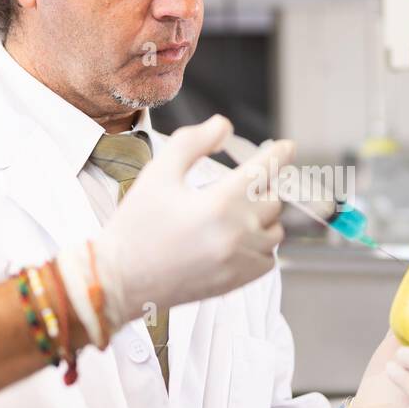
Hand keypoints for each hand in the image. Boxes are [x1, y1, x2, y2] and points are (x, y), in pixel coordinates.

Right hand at [87, 115, 294, 327]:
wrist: (120, 281)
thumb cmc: (136, 225)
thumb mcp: (157, 174)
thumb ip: (192, 142)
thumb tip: (224, 126)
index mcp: (218, 204)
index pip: (263, 171)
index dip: (279, 155)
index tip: (288, 147)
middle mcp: (236, 234)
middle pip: (273, 199)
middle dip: (262, 186)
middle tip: (242, 183)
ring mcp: (240, 262)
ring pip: (275, 230)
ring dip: (263, 216)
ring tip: (235, 212)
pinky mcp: (238, 282)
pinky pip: (268, 257)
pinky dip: (260, 244)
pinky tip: (236, 238)